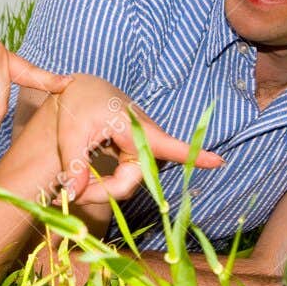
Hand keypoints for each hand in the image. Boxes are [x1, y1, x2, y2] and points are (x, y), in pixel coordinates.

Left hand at [20, 73, 223, 210]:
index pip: (169, 146)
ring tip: (70, 186)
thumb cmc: (80, 103)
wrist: (84, 90)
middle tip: (67, 195)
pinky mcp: (134, 156)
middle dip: (100, 193)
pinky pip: (121, 180)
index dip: (195, 156)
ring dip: (98, 190)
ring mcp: (141, 150)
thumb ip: (74, 163)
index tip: (219, 161)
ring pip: (124, 185)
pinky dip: (100, 185)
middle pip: (130, 182)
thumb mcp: (70, 132)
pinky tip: (82, 185)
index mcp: (136, 127)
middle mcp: (145, 141)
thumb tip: (75, 195)